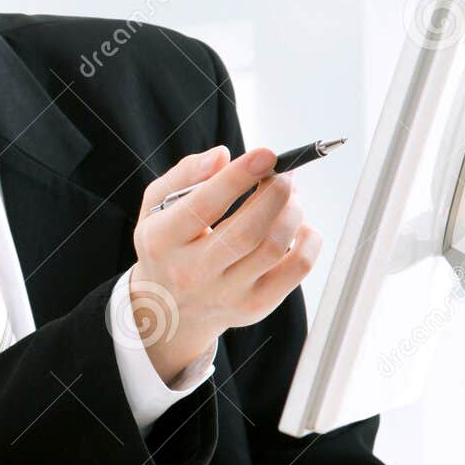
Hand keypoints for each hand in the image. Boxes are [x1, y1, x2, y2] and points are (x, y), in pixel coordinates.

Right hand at [131, 146, 321, 380]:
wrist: (168, 309)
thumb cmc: (166, 248)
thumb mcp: (155, 208)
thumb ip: (184, 176)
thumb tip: (222, 156)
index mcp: (161, 241)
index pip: (202, 206)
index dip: (237, 177)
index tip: (265, 155)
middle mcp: (192, 272)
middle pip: (247, 230)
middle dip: (275, 193)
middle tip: (283, 173)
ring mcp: (226, 293)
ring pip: (273, 247)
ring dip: (292, 211)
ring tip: (290, 195)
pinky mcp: (255, 305)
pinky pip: (297, 269)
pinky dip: (308, 241)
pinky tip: (299, 226)